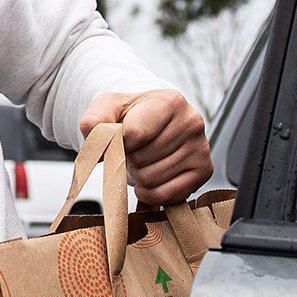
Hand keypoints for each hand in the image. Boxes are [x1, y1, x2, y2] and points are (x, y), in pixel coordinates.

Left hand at [79, 88, 211, 205]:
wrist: (153, 125)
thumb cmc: (132, 117)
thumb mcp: (109, 109)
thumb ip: (95, 117)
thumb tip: (92, 130)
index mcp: (170, 101)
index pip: (135, 134)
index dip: (120, 142)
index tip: (122, 137)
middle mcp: (192, 122)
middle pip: (142, 159)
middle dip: (129, 159)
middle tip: (135, 150)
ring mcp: (201, 148)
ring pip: (152, 179)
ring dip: (138, 176)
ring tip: (144, 160)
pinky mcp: (204, 171)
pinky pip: (166, 195)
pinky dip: (150, 193)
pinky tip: (150, 178)